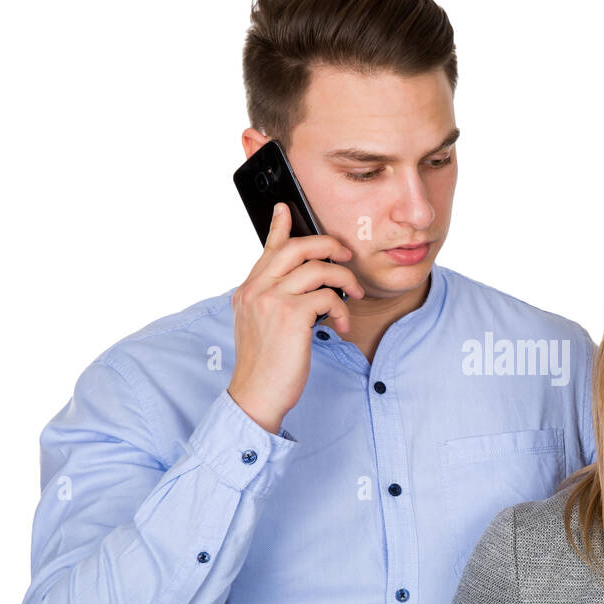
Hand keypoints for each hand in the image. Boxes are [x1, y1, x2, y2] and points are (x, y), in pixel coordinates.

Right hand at [228, 202, 364, 433]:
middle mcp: (256, 289)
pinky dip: (342, 309)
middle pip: (297, 247)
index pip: (267, 249)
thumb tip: (298, 284)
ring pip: (319, 268)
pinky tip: (340, 325)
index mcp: (248, 290)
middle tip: (346, 257)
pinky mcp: (291, 315)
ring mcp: (272, 300)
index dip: (279, 226)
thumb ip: (275, 300)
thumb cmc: (266, 365)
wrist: (256, 394)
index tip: (286, 208)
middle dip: (329, 246)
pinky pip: (328, 296)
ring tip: (355, 298)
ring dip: (345, 281)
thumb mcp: (263, 326)